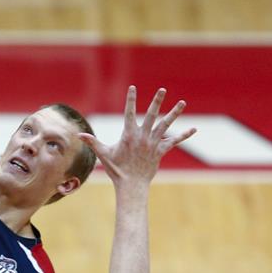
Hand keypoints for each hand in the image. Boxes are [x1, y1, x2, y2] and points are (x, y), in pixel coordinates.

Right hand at [79, 86, 194, 188]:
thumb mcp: (103, 154)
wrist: (131, 184)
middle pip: (152, 115)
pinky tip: (194, 129)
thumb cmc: (116, 169)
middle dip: (157, 101)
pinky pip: (174, 142)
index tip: (133, 87)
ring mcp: (153, 143)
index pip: (129, 113)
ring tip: (182, 102)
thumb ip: (93, 142)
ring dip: (174, 113)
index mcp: (129, 134)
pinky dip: (184, 135)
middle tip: (162, 89)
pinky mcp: (160, 151)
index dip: (131, 99)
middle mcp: (143, 136)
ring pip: (166, 125)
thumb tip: (78, 135)